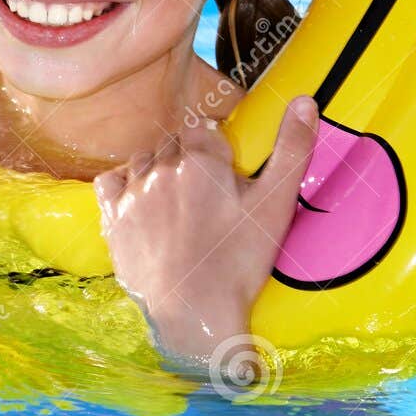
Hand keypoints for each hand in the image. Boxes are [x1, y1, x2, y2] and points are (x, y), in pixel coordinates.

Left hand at [93, 96, 318, 367]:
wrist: (193, 314)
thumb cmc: (237, 262)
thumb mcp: (275, 205)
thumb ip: (292, 149)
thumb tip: (304, 101)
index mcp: (202, 160)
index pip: (204, 129)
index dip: (217, 149)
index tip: (226, 172)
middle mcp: (162, 168)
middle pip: (174, 143)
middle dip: (190, 158)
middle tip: (207, 192)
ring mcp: (134, 193)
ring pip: (143, 160)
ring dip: (159, 169)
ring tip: (177, 199)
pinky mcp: (114, 219)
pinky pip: (111, 181)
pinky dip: (124, 184)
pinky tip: (140, 200)